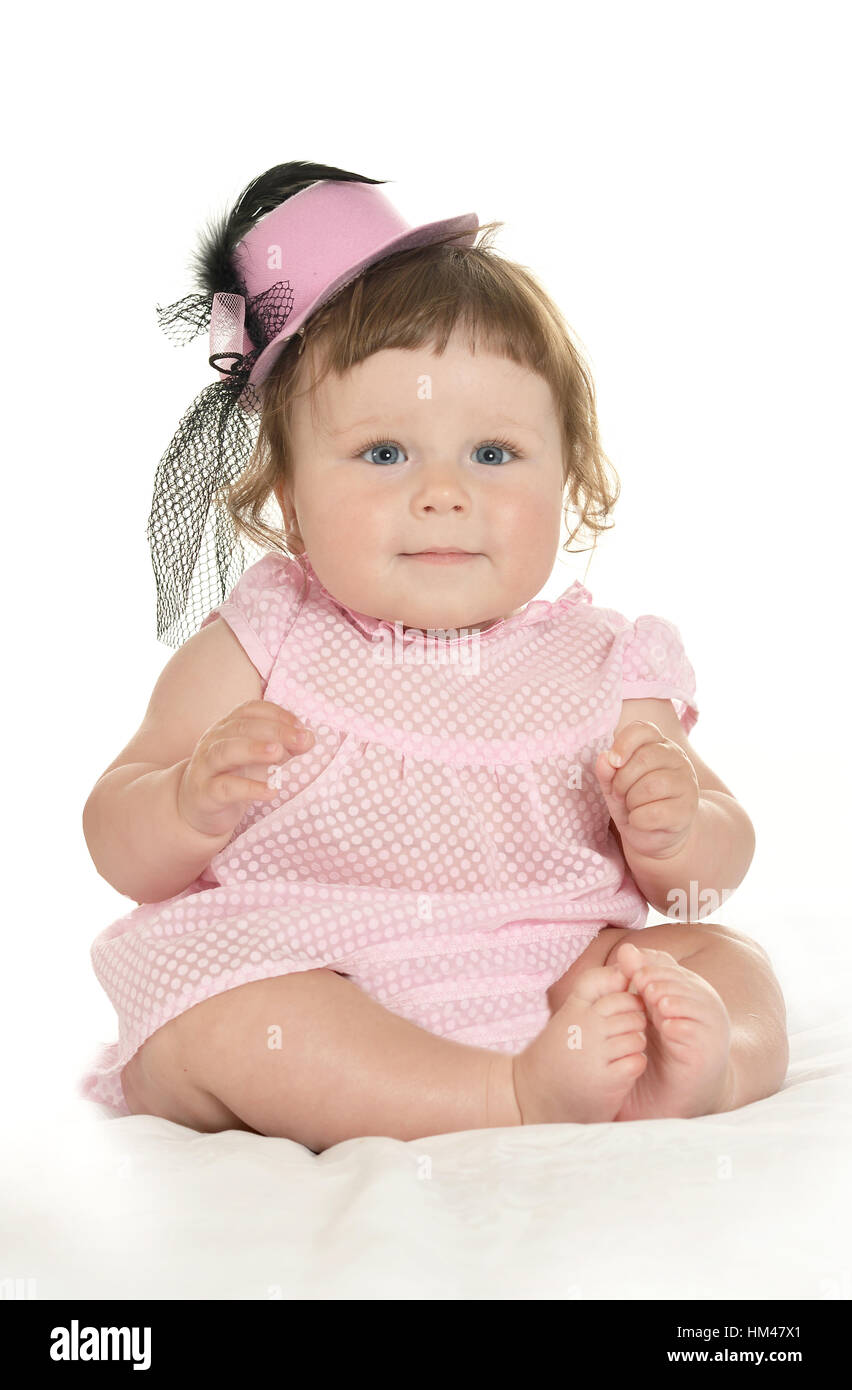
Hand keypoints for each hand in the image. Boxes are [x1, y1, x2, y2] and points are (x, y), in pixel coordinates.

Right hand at [177, 699, 314, 837]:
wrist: (195, 808)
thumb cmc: (231, 777)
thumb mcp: (258, 760)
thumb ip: (283, 747)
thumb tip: (308, 739)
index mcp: (227, 727)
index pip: (250, 710)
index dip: (277, 714)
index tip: (301, 727)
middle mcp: (213, 741)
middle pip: (242, 728)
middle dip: (275, 731)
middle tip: (301, 740)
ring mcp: (205, 766)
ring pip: (226, 751)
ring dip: (254, 749)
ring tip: (279, 753)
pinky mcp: (204, 793)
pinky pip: (224, 787)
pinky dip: (248, 788)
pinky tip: (270, 791)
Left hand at [594, 720, 699, 859]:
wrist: (656, 835)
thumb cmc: (635, 803)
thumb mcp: (614, 785)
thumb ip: (607, 771)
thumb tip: (604, 758)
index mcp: (659, 745)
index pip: (643, 729)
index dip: (623, 743)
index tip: (614, 761)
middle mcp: (677, 759)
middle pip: (644, 758)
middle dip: (621, 780)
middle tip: (620, 794)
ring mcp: (687, 783)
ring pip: (650, 786)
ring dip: (631, 801)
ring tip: (632, 807)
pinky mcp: (687, 809)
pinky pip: (655, 812)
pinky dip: (638, 820)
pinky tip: (641, 821)